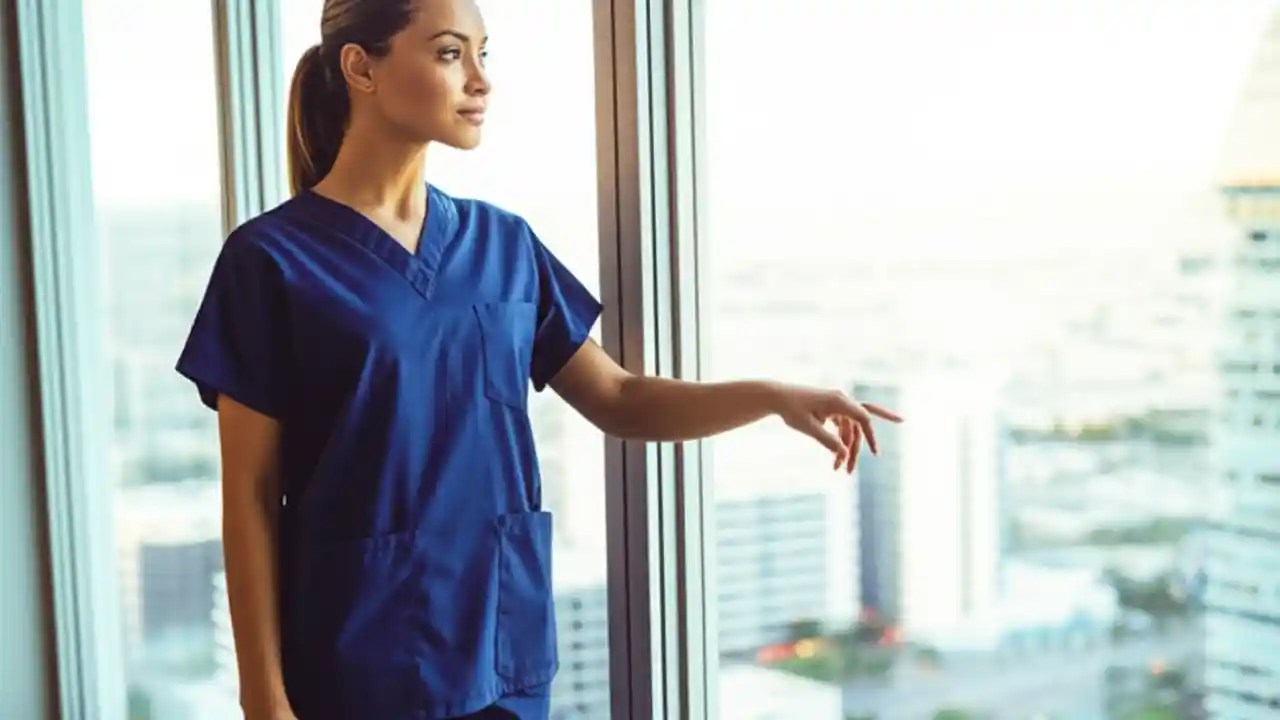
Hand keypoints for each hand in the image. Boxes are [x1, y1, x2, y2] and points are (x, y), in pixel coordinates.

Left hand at [770, 383, 902, 473]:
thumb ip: (827, 440)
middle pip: (859, 423)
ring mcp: (835, 403)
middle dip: (862, 443)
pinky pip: (841, 425)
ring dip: (846, 447)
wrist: (777, 396)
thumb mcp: (808, 427)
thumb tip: (844, 454)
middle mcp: (840, 400)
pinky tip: (836, 458)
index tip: (875, 453)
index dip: (871, 435)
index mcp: (838, 401)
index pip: (863, 418)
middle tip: (867, 461)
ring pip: (848, 428)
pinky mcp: (829, 408)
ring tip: (839, 469)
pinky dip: (839, 440)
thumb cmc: (791, 409)